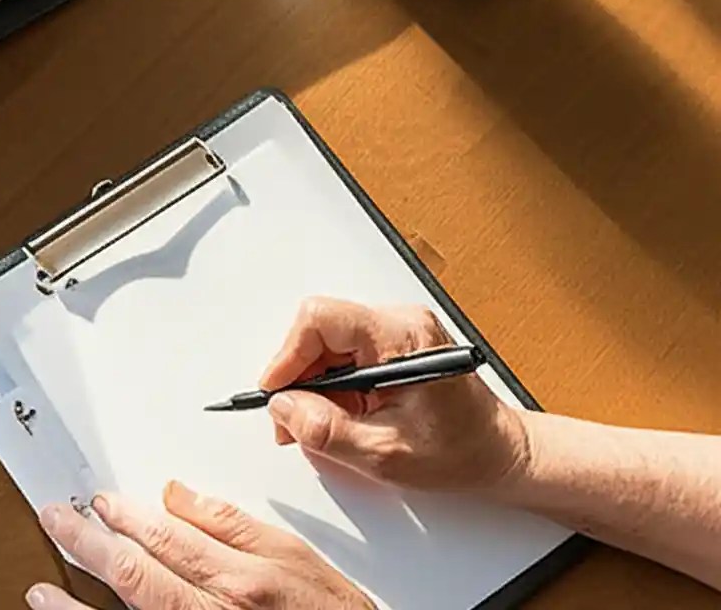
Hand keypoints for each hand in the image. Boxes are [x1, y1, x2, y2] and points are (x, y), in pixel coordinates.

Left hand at [27, 481, 373, 609]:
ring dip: (76, 608)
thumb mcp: (296, 560)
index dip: (125, 519)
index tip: (99, 504)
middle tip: (55, 521)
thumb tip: (180, 495)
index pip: (167, 539)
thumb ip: (234, 526)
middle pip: (136, 577)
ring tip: (40, 593)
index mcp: (242, 582)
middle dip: (88, 546)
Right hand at [261, 297, 528, 490]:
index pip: (321, 319)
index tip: (276, 392)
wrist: (498, 453)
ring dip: (313, 383)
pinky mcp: (394, 344)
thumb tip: (284, 409)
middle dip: (297, 376)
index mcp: (403, 339)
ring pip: (327, 343)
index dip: (287, 356)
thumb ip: (326, 431)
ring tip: (323, 423)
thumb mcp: (384, 454)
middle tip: (292, 420)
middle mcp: (401, 323)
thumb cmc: (461, 452)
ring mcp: (398, 331)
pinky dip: (331, 384)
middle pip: (319, 330)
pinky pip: (343, 352)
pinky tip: (342, 413)